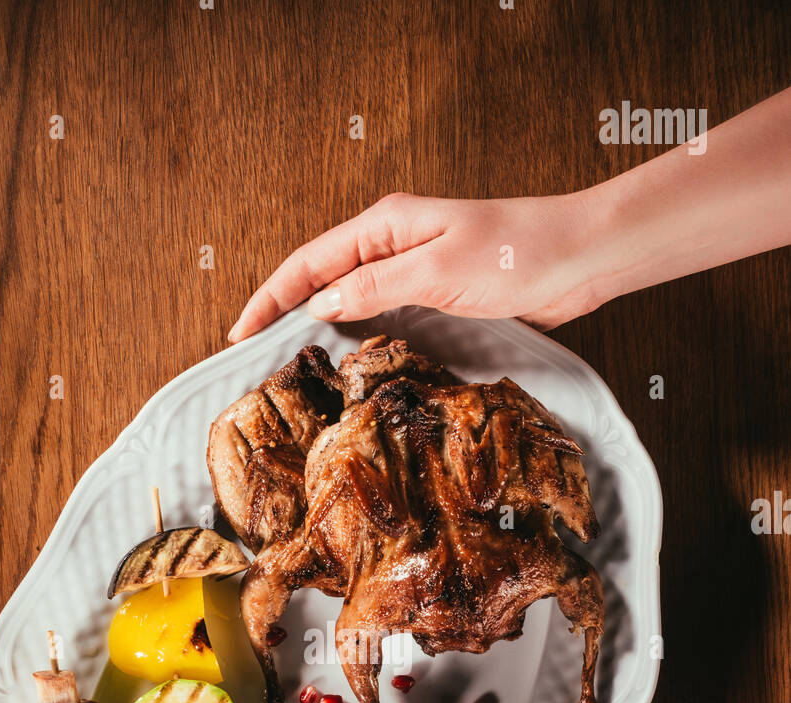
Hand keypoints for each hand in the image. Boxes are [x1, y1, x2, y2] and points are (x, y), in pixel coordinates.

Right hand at [228, 191, 604, 341]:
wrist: (578, 258)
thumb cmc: (515, 254)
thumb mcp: (437, 271)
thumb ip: (375, 286)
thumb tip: (320, 304)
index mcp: (385, 226)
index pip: (308, 262)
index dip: (269, 298)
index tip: (239, 334)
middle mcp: (393, 241)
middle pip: (320, 277)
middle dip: (283, 311)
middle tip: (253, 356)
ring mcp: (414, 266)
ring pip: (348, 296)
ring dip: (317, 324)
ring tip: (287, 361)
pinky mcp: (436, 290)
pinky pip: (381, 311)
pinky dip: (355, 332)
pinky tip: (348, 357)